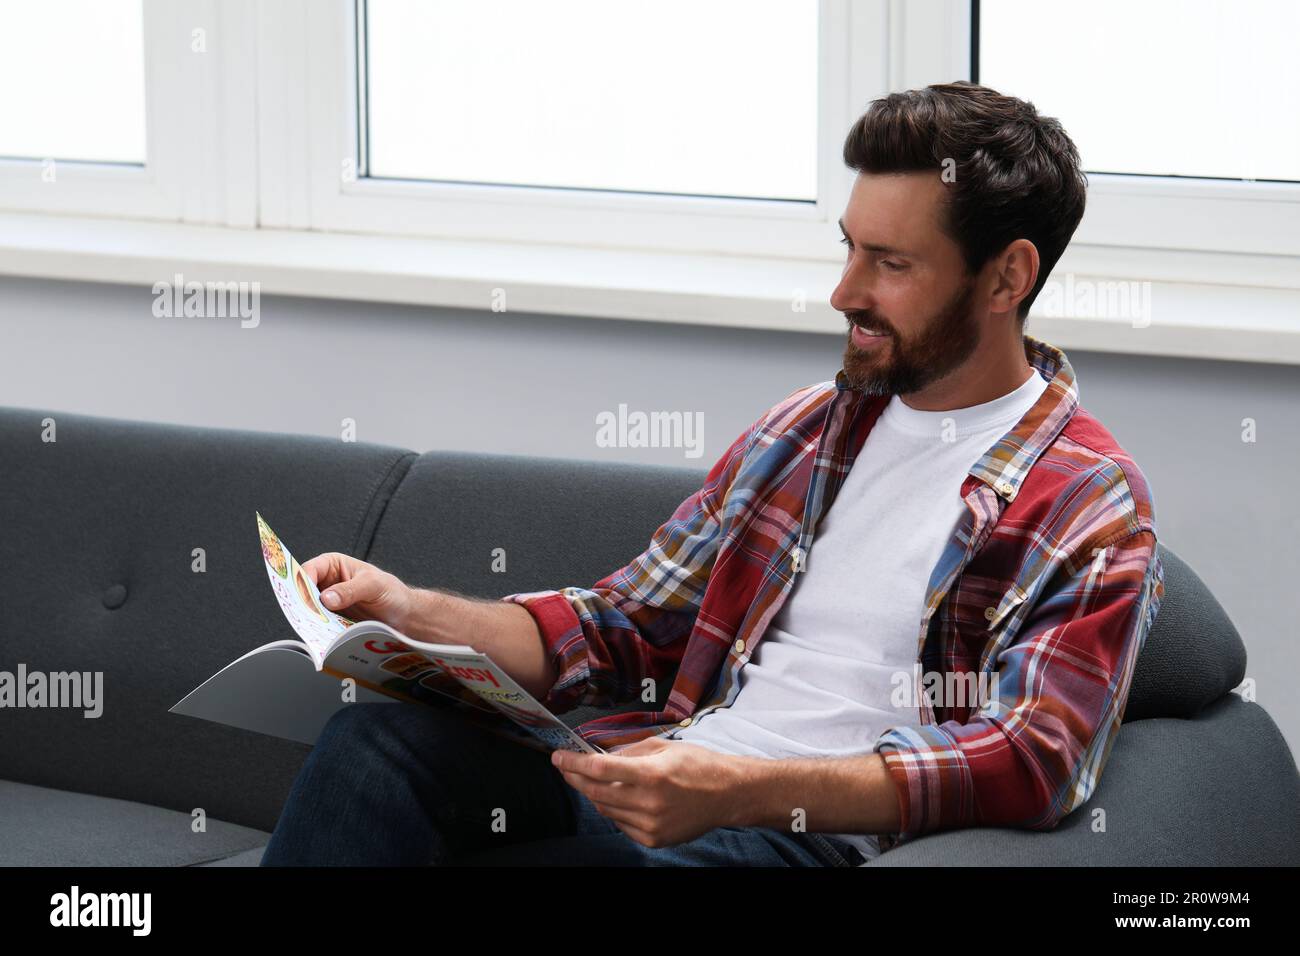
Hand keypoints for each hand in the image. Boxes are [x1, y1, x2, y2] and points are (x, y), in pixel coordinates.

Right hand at [300, 552, 414, 630]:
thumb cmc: (391, 592)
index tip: (305, 598)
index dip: (303, 583)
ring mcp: (328, 603)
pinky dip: (319, 630)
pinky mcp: (332, 620)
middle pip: (304, 591)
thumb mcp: (374, 585)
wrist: (403, 615)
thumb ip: (351, 590)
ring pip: (309, 610)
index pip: (309, 570)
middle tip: (306, 615)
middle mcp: (327, 582)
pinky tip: (323, 635)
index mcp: (334, 564)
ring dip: (311, 619)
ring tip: (315, 627)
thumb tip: (327, 597)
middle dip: (303, 603)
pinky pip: (319, 625)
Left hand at [551, 738, 745, 847]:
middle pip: (596, 792)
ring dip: (595, 794)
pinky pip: (621, 824)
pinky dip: (615, 810)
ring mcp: (650, 824)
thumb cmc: (698, 765)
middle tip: (566, 768)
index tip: (558, 756)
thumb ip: (629, 753)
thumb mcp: (663, 747)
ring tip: (595, 781)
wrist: (727, 795)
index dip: (573, 763)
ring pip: (606, 810)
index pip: (599, 769)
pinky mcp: (654, 839)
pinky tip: (622, 798)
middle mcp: (648, 802)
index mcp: (651, 774)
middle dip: (576, 778)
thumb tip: (600, 757)